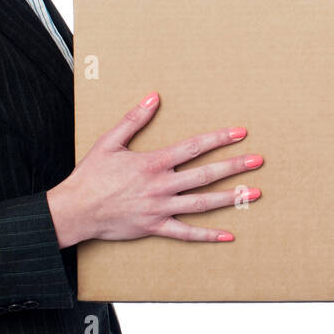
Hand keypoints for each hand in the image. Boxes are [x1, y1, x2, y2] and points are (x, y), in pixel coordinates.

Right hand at [48, 92, 263, 247]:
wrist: (75, 210)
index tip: (240, 132)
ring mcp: (160, 208)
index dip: (219, 139)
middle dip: (235, 167)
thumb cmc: (91, 176)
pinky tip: (228, 236)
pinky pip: (186, 234)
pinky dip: (207, 236)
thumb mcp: (109, 142)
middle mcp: (161, 186)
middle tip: (258, 161)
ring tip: (255, 193)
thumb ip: (133, 120)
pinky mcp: (155, 227)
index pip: (194, 147)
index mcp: (153, 163)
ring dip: (231, 198)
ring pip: (203, 203)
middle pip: (206, 175)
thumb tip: (152, 97)